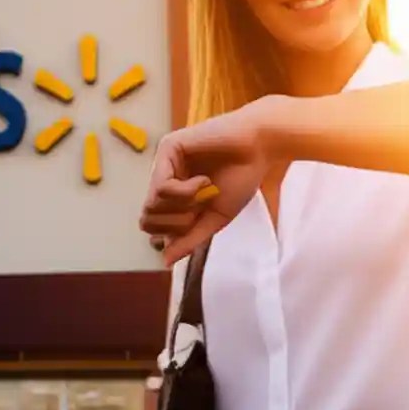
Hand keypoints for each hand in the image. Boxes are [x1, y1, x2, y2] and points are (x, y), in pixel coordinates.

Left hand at [141, 98, 280, 265]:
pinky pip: (162, 187)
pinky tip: (205, 181)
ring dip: (183, 207)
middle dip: (176, 224)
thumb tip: (166, 261)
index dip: (170, 235)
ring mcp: (163, 163)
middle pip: (147, 219)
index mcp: (173, 196)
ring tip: (206, 192)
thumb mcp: (216, 218)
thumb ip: (191, 239)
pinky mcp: (167, 149)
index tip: (194, 226)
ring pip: (151, 204)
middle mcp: (163, 178)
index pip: (152, 226)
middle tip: (200, 210)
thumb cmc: (242, 178)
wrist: (260, 147)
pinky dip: (186, 192)